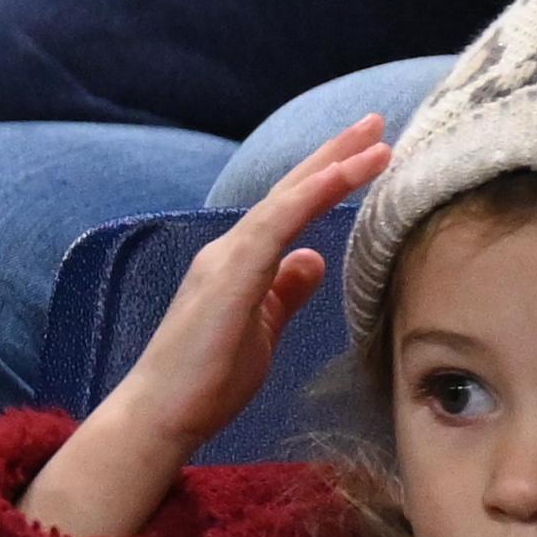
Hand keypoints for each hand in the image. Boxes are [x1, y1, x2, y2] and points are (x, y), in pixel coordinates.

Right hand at [14, 115, 393, 536]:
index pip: (290, 209)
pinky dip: (310, 195)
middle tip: (376, 124)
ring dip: (333, 166)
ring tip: (376, 141)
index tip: (368, 152)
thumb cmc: (206, 380)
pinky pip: (276, 224)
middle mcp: (231, 249)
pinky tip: (341, 175)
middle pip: (290, 191)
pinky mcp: (230, 274)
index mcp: (239, 262)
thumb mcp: (262, 329)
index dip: (328, 177)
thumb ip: (284, 292)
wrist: (160, 412)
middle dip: (334, 155)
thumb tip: (312, 259)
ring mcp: (227, 258)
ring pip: (287, 199)